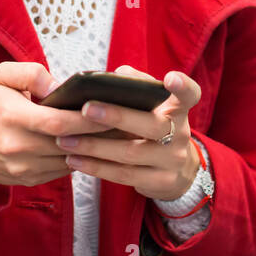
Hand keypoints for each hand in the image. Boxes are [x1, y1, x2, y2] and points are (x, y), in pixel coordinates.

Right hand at [0, 61, 114, 186]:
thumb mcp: (2, 77)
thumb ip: (31, 73)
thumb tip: (59, 87)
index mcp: (12, 117)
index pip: (57, 122)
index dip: (86, 119)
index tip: (111, 111)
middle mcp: (17, 146)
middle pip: (68, 144)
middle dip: (99, 135)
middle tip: (125, 124)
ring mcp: (22, 167)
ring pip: (68, 160)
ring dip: (93, 150)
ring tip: (116, 136)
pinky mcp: (27, 180)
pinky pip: (61, 171)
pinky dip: (78, 160)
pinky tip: (93, 148)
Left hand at [54, 66, 203, 202]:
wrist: (178, 170)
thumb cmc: (155, 126)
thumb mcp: (154, 107)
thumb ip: (138, 86)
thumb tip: (118, 74)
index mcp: (179, 109)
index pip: (190, 94)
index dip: (183, 86)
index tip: (170, 78)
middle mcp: (180, 134)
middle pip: (151, 126)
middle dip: (117, 116)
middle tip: (86, 108)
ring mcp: (172, 160)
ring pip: (131, 153)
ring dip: (94, 146)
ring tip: (65, 140)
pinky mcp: (160, 182)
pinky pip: (123, 175)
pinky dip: (96, 167)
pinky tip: (74, 159)